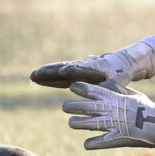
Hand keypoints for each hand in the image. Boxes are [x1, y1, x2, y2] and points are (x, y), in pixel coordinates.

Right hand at [31, 41, 154, 88]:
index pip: (82, 68)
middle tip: (35, 74)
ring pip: (58, 71)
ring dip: (46, 73)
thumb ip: (112, 86)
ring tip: (32, 76)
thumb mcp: (120, 79)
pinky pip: (60, 76)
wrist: (122, 62)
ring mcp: (78, 69)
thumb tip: (106, 93)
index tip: (63, 71)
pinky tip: (38, 79)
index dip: (73, 70)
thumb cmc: (122, 71)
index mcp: (95, 67)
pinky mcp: (75, 73)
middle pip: (64, 67)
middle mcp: (83, 66)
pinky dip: (49, 78)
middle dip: (50, 71)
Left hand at [63, 81, 154, 150]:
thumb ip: (121, 91)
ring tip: (71, 123)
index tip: (72, 87)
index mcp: (117, 99)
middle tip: (64, 106)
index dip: (82, 89)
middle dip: (74, 105)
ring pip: (92, 123)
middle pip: (88, 107)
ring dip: (80, 123)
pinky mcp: (120, 138)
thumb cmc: (150, 109)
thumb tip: (111, 85)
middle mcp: (113, 110)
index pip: (96, 91)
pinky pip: (103, 141)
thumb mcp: (136, 95)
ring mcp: (116, 124)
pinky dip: (93, 143)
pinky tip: (86, 144)